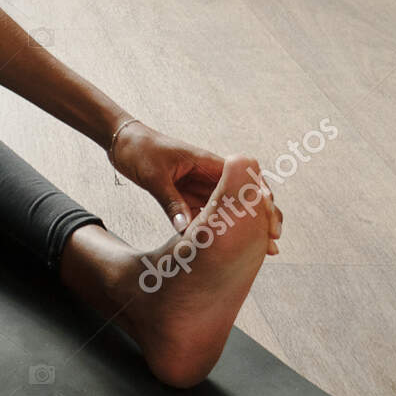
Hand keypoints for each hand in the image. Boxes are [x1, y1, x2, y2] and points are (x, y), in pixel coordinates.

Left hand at [109, 121, 282, 253]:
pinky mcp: (188, 198)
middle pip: (244, 197)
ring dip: (245, 228)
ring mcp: (200, 188)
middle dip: (261, 218)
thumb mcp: (155, 177)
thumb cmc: (140, 150)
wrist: (122, 142)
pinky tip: (229, 251)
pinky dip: (219, 232)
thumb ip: (171, 202)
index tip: (270, 215)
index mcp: (208, 162)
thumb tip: (187, 230)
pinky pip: (208, 217)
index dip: (262, 197)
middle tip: (273, 242)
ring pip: (230, 210)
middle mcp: (209, 176)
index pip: (246, 178)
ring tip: (262, 253)